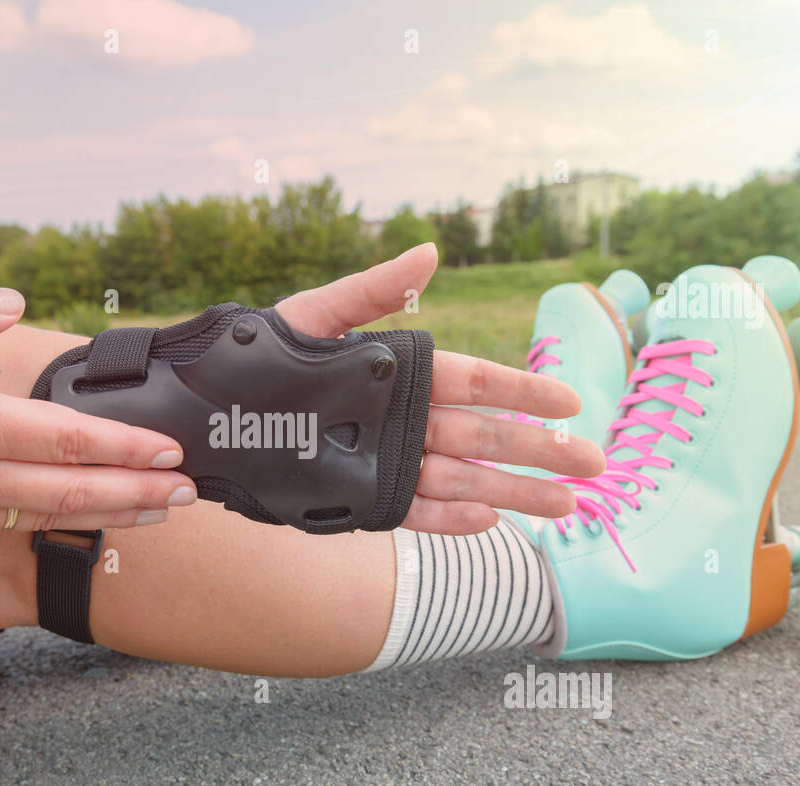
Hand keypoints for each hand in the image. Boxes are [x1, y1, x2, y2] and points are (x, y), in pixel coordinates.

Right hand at [0, 284, 197, 535]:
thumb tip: (14, 303)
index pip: (66, 441)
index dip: (124, 449)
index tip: (171, 453)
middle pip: (73, 492)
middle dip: (137, 493)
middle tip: (191, 495)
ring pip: (48, 517)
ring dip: (108, 515)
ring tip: (156, 515)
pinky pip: (12, 526)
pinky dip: (59, 522)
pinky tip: (82, 519)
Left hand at [274, 243, 605, 534]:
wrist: (206, 416)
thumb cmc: (257, 358)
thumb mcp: (312, 315)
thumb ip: (372, 291)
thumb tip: (431, 252)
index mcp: (400, 372)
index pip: (477, 381)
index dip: (524, 390)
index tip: (571, 401)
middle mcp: (403, 419)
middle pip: (485, 436)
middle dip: (540, 450)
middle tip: (593, 466)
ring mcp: (386, 461)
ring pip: (463, 479)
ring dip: (514, 491)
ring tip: (566, 507)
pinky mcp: (362, 499)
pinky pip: (415, 510)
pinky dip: (452, 517)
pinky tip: (491, 520)